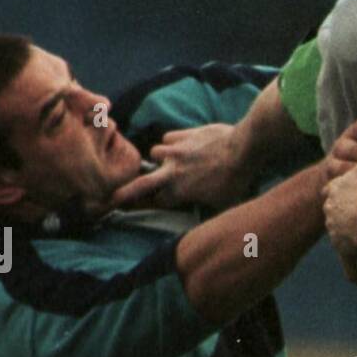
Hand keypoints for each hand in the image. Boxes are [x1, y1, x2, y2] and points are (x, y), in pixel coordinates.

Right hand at [112, 124, 246, 210]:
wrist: (243, 147)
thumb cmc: (236, 179)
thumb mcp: (223, 204)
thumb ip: (208, 209)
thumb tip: (212, 222)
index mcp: (180, 192)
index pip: (154, 203)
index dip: (142, 207)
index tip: (128, 208)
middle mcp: (172, 172)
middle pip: (141, 183)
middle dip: (124, 192)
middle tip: (113, 197)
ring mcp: (175, 151)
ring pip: (155, 153)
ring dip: (160, 159)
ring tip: (172, 161)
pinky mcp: (183, 134)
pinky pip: (168, 138)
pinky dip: (172, 143)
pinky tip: (183, 145)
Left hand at [321, 136, 356, 259]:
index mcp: (333, 191)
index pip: (331, 188)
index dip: (341, 190)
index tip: (352, 192)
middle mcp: (329, 211)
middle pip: (333, 210)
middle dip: (343, 210)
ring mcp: (335, 231)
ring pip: (338, 229)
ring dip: (348, 229)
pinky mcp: (343, 248)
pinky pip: (346, 250)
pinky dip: (352, 251)